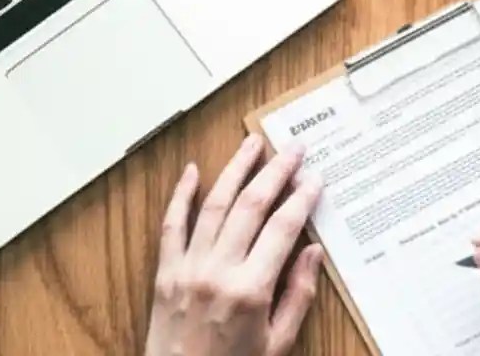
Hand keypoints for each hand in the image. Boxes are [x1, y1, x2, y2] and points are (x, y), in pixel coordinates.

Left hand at [145, 134, 324, 355]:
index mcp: (251, 290)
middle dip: (275, 172)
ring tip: (252, 144)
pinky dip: (181, 195)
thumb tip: (314, 251)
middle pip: (251, 207)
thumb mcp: (278, 343)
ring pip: (214, 205)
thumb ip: (298, 295)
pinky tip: (192, 171)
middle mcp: (218, 271)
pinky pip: (172, 225)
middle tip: (292, 148)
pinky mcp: (165, 273)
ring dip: (235, 170)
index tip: (314, 178)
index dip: (301, 199)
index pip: (283, 229)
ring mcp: (188, 268)